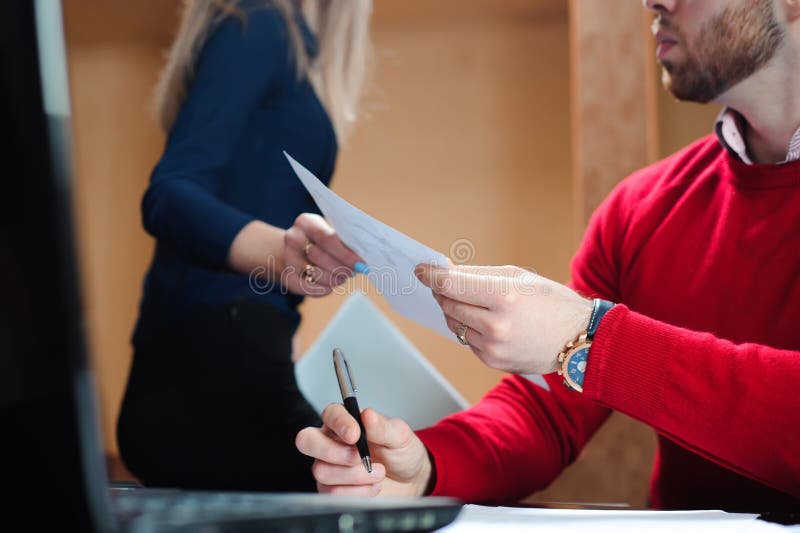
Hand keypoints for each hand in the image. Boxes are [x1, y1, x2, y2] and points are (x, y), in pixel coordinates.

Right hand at [283, 213, 362, 296]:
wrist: (296, 249)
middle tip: (353, 272)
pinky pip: (303, 287)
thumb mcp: (330, 232)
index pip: (327, 238)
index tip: (360, 263)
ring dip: (332, 279)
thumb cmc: (320, 241)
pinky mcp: (285, 275)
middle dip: (340, 267)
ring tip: (342, 278)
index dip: (345, 254)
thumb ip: (344, 242)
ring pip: (313, 272)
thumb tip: (361, 260)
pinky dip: (319, 290)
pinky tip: (329, 288)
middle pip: (320, 256)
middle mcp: (293, 237)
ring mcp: (287, 256)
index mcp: (306, 222)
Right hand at [295, 404, 431, 496]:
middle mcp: (332, 442)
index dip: (338, 423)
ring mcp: (329, 466)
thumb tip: (368, 414)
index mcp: (345, 422)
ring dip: (354, 475)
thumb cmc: (401, 453)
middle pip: (307, 441)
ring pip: (322, 471)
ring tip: (378, 472)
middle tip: (359, 457)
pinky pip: (332, 493)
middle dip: (333, 451)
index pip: (330, 414)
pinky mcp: (333, 489)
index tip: (355, 433)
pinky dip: (357, 491)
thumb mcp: (400, 436)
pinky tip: (371, 486)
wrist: (409, 481)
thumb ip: (383, 426)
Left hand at [415, 264, 592, 374]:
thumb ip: (478, 275)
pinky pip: (467, 340)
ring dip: (453, 310)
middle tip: (440, 281)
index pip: (451, 285)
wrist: (579, 339)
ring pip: (454, 324)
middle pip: (448, 305)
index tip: (420, 269)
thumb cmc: (551, 301)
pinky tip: (482, 320)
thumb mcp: (518, 277)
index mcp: (504, 297)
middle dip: (441, 292)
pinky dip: (468, 327)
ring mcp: (493, 347)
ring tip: (465, 299)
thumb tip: (445, 273)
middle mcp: (496, 325)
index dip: (431, 275)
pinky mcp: (492, 361)